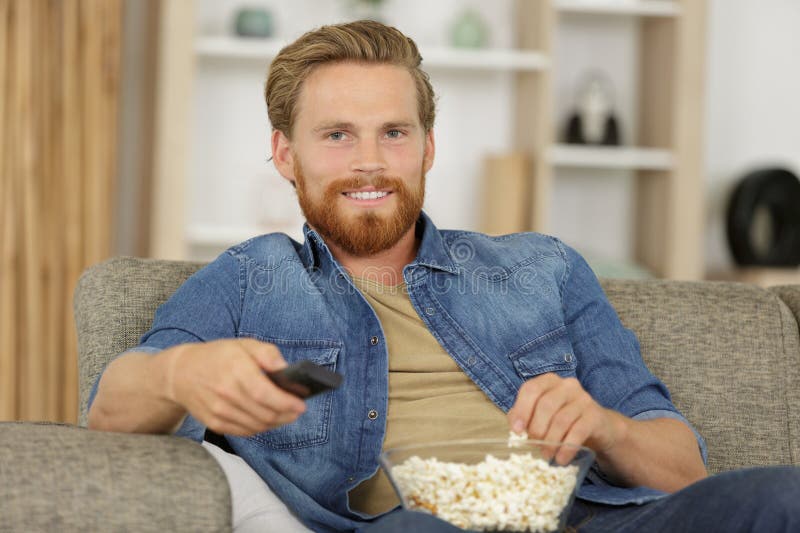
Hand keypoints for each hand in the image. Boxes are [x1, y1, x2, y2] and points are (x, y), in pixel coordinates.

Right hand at [165, 338, 306, 435]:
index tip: (301, 404)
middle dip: (287, 414)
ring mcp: (219, 411)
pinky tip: (268, 419)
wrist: (181, 374)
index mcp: (235, 369)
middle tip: (298, 410)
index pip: (265, 393)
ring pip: (257, 426)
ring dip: (276, 423)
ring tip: (287, 415)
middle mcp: (226, 393)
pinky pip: (245, 432)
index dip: (286, 402)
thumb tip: (285, 368)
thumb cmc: (218, 356)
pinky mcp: (215, 424)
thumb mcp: (244, 344)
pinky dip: (261, 428)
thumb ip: (267, 353)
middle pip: (264, 413)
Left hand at [507, 373, 622, 463]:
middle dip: (536, 429)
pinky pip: (578, 432)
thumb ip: (525, 416)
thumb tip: (515, 428)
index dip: (521, 410)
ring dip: (551, 442)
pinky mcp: (595, 415)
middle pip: (546, 405)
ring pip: (561, 420)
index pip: (531, 389)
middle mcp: (567, 385)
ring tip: (546, 456)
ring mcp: (583, 398)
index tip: (516, 431)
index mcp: (549, 381)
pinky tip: (561, 459)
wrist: (599, 427)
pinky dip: (567, 448)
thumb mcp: (543, 415)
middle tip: (534, 446)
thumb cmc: (564, 420)